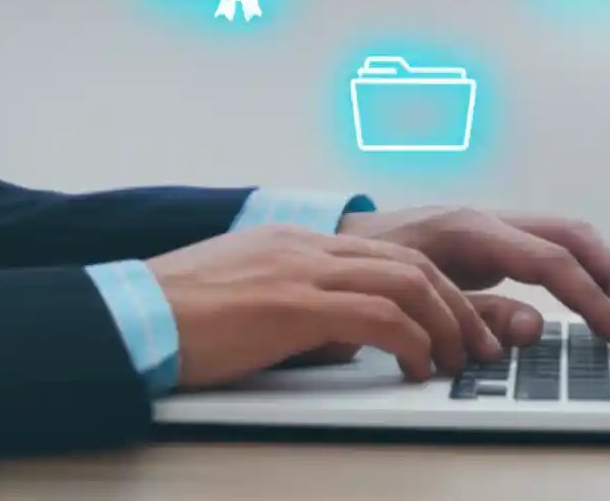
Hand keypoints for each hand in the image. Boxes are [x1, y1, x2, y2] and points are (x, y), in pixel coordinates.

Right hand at [146, 225, 502, 388]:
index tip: (459, 322)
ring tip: (456, 361)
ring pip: (407, 283)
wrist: (131, 316)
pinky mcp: (293, 305)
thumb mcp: (254, 294)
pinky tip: (418, 368)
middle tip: (478, 345)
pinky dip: (411, 341)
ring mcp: (303, 271)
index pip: (393, 254)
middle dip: (458, 305)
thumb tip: (345, 336)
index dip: (438, 288)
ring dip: (444, 325)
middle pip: (413, 263)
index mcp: (303, 241)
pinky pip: (377, 317)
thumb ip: (304, 301)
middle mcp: (311, 246)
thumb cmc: (184, 315)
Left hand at [337, 208, 609, 348]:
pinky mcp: (495, 235)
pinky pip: (552, 244)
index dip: (592, 299)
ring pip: (569, 235)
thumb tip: (536, 327)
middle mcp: (491, 218)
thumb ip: (479, 316)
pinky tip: (596, 296)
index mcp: (473, 232)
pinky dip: (582, 268)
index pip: (552, 263)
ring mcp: (495, 222)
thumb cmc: (372, 275)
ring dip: (605, 270)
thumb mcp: (420, 301)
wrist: (340, 243)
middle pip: (574, 236)